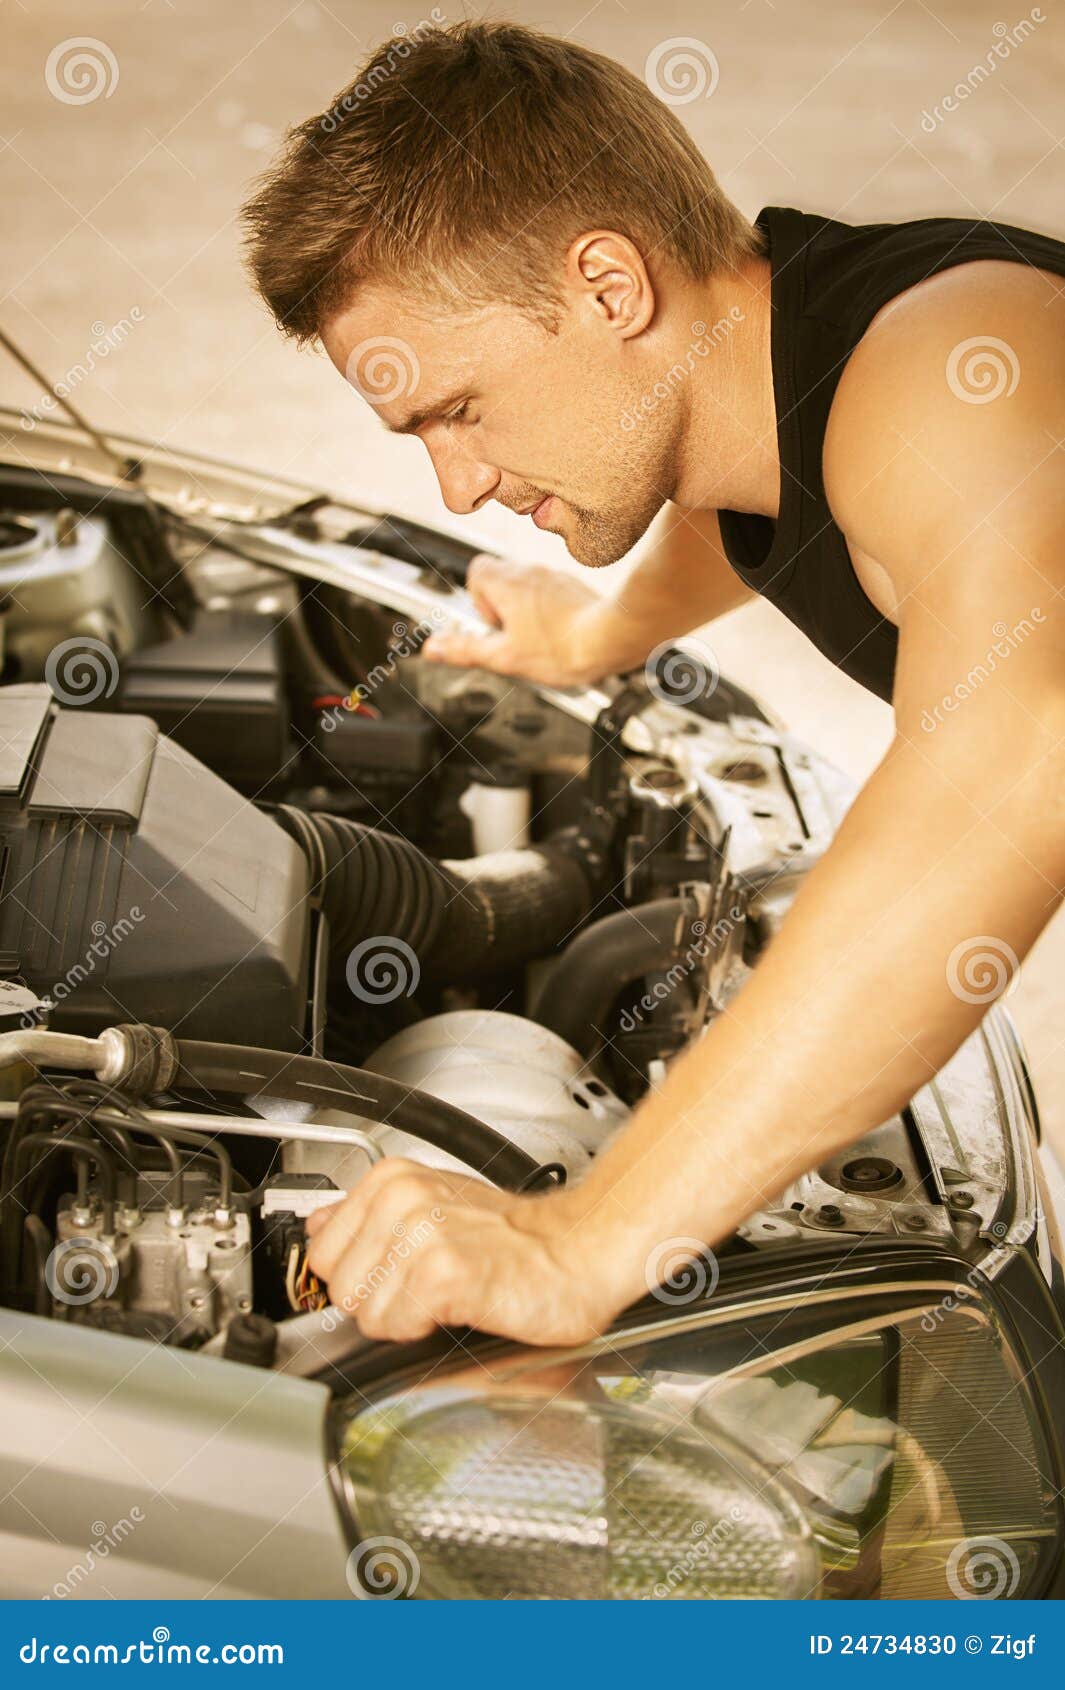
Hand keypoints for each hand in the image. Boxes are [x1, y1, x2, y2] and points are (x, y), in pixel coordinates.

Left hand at [304, 1158, 617, 1345]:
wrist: (579, 1252)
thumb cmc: (516, 1238)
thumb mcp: (433, 1205)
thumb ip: (369, 1215)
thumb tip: (318, 1224)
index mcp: (393, 1180)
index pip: (322, 1252)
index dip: (360, 1277)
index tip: (396, 1275)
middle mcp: (401, 1199)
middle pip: (339, 1287)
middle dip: (378, 1301)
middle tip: (427, 1287)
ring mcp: (421, 1234)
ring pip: (365, 1313)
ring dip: (404, 1318)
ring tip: (447, 1293)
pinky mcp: (442, 1274)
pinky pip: (396, 1327)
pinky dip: (425, 1330)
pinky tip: (460, 1305)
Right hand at [422, 554, 615, 686]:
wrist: (612, 639)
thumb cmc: (564, 648)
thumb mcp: (504, 657)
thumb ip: (466, 650)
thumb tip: (435, 648)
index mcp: (508, 584)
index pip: (476, 572)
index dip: (476, 600)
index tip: (489, 625)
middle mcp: (530, 573)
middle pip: (500, 580)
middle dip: (500, 608)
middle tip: (511, 636)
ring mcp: (555, 578)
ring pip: (526, 589)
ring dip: (523, 612)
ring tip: (536, 642)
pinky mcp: (574, 589)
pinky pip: (550, 597)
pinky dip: (547, 614)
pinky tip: (557, 639)